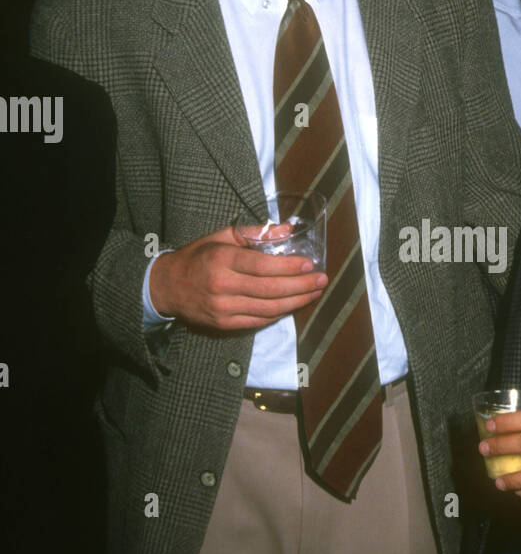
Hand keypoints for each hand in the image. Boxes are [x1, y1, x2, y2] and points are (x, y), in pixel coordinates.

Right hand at [149, 224, 327, 331]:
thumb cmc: (197, 257)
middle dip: (300, 286)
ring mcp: (223, 308)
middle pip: (269, 290)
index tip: (309, 265)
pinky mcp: (223, 324)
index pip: (261, 266)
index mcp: (221, 260)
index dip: (288, 267)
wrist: (165, 286)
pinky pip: (258, 321)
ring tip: (314, 293)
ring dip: (296, 302)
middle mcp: (222, 286)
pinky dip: (278, 314)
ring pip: (268, 309)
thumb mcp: (220, 237)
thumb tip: (287, 229)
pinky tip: (293, 305)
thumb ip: (254, 233)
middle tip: (321, 280)